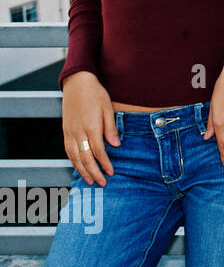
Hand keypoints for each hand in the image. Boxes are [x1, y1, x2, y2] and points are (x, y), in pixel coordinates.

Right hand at [61, 71, 119, 185]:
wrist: (77, 83)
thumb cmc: (95, 94)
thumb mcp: (108, 108)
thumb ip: (111, 128)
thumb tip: (116, 145)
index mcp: (90, 126)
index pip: (98, 151)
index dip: (104, 163)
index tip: (111, 172)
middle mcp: (78, 132)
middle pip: (85, 158)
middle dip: (93, 172)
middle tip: (102, 183)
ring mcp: (69, 132)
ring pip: (74, 156)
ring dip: (82, 170)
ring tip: (90, 181)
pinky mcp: (65, 131)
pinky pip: (68, 150)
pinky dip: (73, 161)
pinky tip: (79, 168)